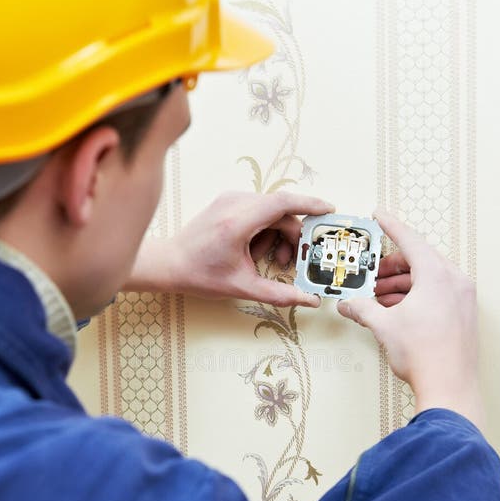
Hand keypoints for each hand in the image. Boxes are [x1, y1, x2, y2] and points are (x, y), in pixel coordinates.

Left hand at [125, 191, 334, 306]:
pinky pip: (259, 210)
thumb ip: (279, 294)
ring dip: (277, 235)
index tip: (330, 211)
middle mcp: (235, 204)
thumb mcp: (242, 288)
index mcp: (238, 222)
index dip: (311, 204)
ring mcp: (230, 199)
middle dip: (292, 237)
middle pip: (281, 212)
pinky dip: (265, 229)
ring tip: (266, 261)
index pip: (284, 203)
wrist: (169, 264)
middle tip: (290, 264)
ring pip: (271, 211)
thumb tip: (309, 300)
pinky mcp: (228, 201)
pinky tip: (254, 251)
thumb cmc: (200, 275)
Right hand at [337, 208, 483, 428]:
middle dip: (392, 265)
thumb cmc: (423, 354)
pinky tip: (396, 309)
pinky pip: (438, 293)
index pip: (410, 241)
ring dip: (402, 283)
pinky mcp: (464, 314)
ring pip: (428, 278)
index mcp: (437, 275)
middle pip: (420, 260)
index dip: (391, 226)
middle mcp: (454, 281)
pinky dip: (416, 295)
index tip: (379, 216)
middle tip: (372, 271)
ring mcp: (463, 298)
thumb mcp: (384, 326)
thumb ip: (362, 309)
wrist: (449, 387)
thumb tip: (347, 305)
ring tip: (379, 295)